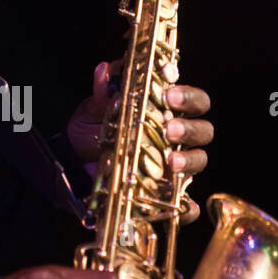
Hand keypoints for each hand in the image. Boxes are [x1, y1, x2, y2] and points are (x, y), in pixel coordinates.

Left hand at [66, 60, 212, 223]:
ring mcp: (172, 166)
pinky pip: (185, 204)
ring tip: (170, 162)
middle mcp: (176, 138)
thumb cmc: (92, 129)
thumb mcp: (93, 109)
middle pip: (203, 131)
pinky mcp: (164, 193)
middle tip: (170, 130)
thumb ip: (103, 92)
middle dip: (190, 129)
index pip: (193, 101)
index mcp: (166, 111)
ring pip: (199, 162)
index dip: (188, 97)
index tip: (169, 96)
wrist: (74, 164)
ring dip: (189, 161)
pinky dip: (188, 207)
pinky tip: (184, 206)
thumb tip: (104, 70)